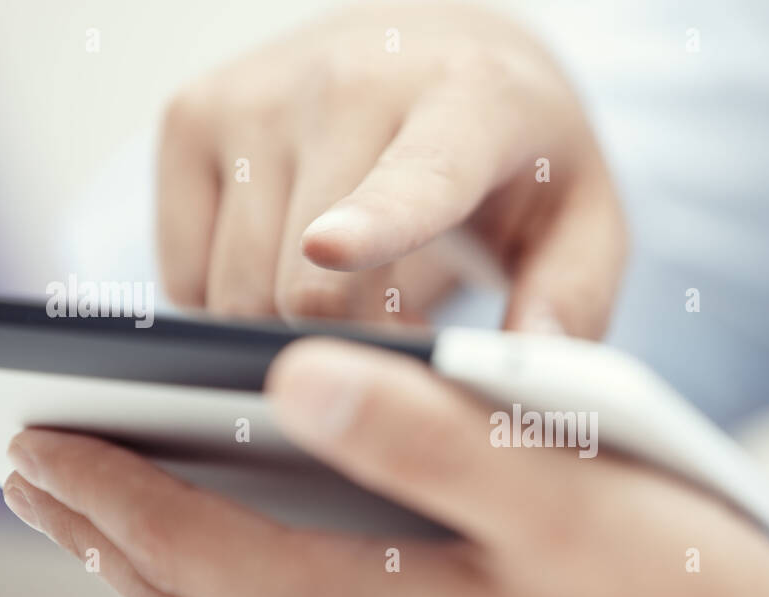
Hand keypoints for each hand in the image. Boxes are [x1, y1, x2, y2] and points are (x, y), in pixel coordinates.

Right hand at [159, 2, 625, 333]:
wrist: (434, 56)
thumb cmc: (515, 161)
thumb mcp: (582, 224)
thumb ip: (572, 300)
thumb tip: (534, 369)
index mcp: (468, 101)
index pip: (417, 175)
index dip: (372, 221)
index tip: (331, 250)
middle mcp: (347, 80)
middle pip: (306, 286)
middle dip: (351, 351)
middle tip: (407, 333)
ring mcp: (255, 96)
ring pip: (236, 293)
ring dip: (293, 336)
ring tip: (359, 296)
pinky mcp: (189, 118)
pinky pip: (186, 279)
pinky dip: (235, 306)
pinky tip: (291, 269)